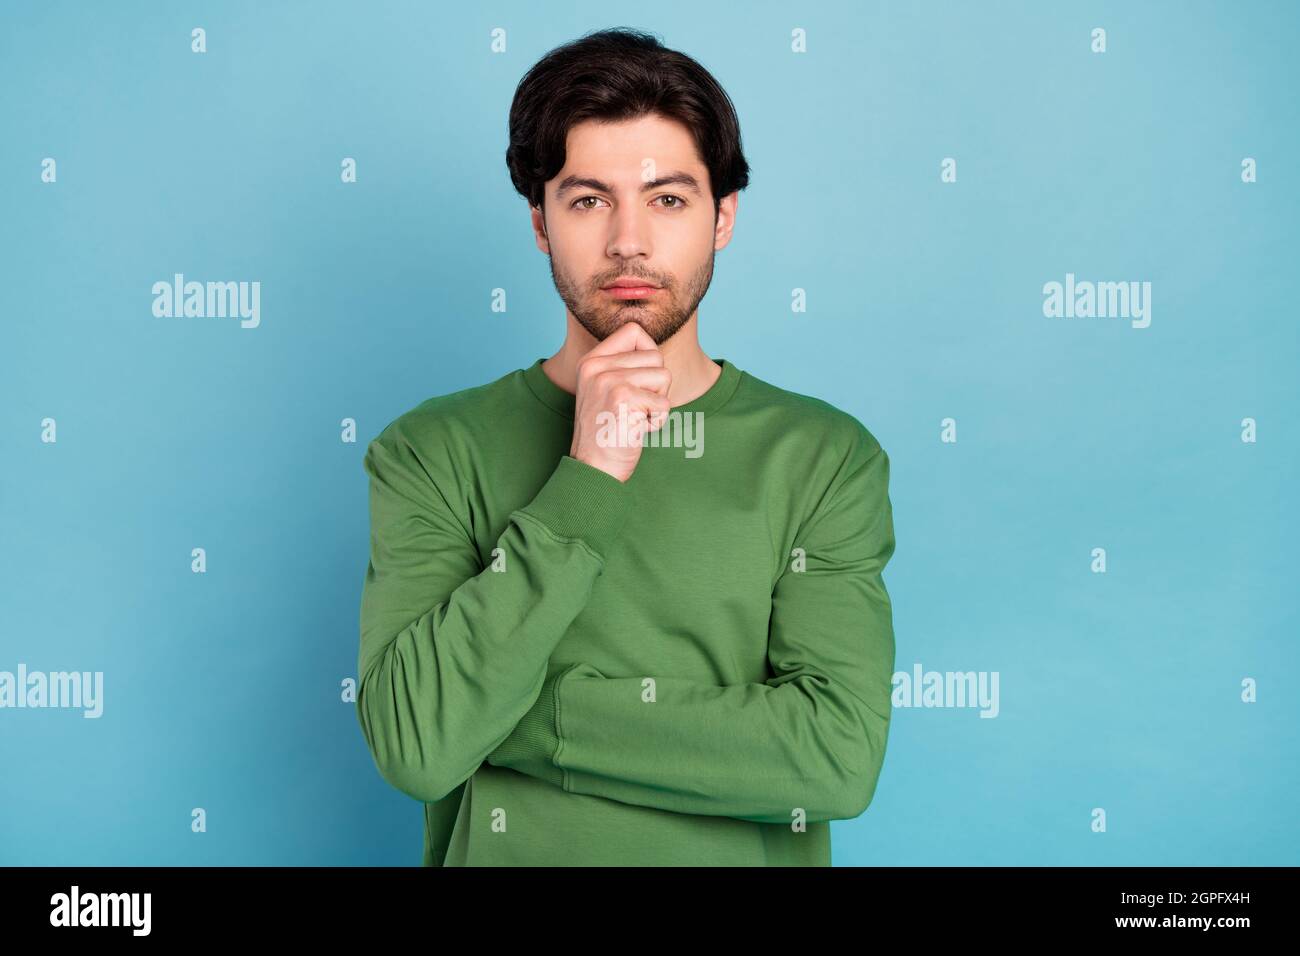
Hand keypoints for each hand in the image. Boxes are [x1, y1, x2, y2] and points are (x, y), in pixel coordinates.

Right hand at [570, 322, 671, 482]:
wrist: (593, 469)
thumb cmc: (606, 434)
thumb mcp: (604, 391)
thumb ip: (622, 367)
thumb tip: (654, 349)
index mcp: (591, 361)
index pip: (633, 331)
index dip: (649, 352)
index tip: (641, 380)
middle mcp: (597, 366)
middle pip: (655, 356)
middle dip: (656, 386)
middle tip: (635, 407)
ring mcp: (609, 380)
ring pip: (664, 377)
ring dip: (658, 404)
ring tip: (635, 418)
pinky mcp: (624, 398)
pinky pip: (665, 404)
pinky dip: (657, 422)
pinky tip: (637, 431)